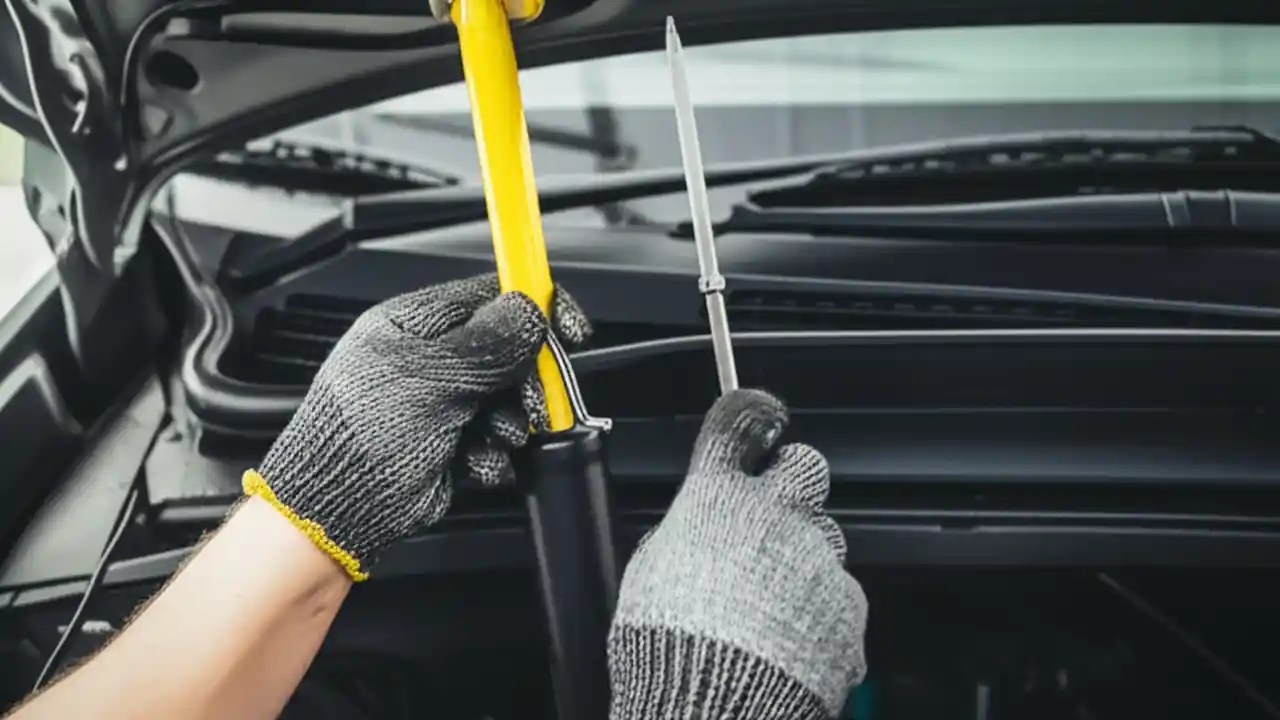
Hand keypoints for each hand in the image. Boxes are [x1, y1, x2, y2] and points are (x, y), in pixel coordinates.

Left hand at [245, 275, 589, 580]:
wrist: (337, 511)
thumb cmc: (360, 438)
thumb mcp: (431, 379)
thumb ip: (487, 344)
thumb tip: (529, 311)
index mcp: (416, 324)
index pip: (490, 296)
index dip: (534, 307)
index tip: (569, 327)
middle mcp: (430, 358)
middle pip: (507, 351)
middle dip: (525, 380)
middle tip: (528, 400)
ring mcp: (440, 400)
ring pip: (507, 398)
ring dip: (507, 423)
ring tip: (487, 437)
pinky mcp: (450, 440)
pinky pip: (494, 438)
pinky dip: (490, 454)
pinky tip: (470, 461)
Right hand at [608, 389, 866, 719]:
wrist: (714, 707)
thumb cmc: (667, 647)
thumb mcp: (649, 573)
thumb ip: (683, 534)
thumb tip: (692, 529)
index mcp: (718, 500)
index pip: (738, 424)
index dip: (750, 412)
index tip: (758, 415)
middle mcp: (776, 516)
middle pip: (806, 466)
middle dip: (792, 483)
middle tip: (771, 514)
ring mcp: (817, 559)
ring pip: (825, 536)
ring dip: (803, 558)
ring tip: (772, 604)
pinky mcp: (846, 605)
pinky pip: (838, 594)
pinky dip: (820, 612)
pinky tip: (792, 640)